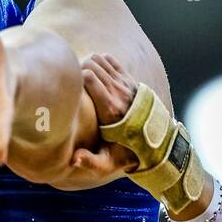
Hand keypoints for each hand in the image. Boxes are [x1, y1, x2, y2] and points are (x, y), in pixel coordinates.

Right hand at [71, 53, 140, 178]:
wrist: (150, 142)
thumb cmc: (122, 154)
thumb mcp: (106, 163)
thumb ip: (89, 161)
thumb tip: (73, 160)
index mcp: (110, 108)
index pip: (88, 77)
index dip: (75, 79)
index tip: (71, 90)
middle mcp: (118, 92)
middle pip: (92, 64)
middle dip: (78, 69)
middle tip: (73, 82)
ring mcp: (125, 83)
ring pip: (100, 59)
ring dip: (88, 64)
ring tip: (81, 78)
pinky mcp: (129, 79)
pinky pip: (110, 60)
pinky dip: (100, 62)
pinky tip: (94, 75)